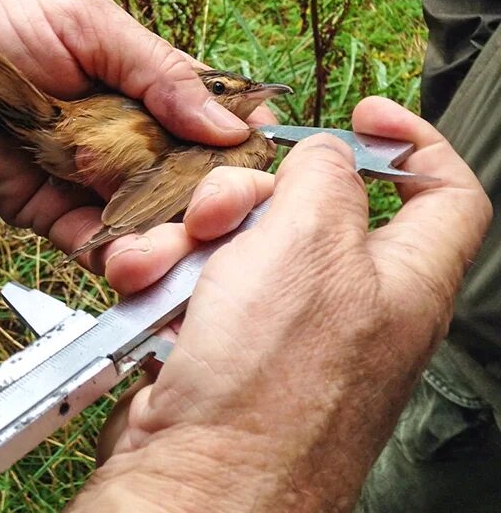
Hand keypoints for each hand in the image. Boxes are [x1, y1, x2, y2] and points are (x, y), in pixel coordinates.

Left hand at [0, 0, 273, 266]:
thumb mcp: (90, 26)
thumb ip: (160, 72)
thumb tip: (228, 123)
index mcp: (147, 89)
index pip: (214, 122)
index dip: (242, 145)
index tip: (261, 165)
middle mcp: (131, 141)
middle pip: (192, 181)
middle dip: (212, 200)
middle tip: (220, 212)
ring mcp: (98, 183)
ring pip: (153, 221)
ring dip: (171, 237)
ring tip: (177, 245)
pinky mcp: (59, 218)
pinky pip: (102, 246)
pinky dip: (120, 257)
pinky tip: (133, 261)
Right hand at [71, 97, 490, 510]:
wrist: (193, 480)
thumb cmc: (268, 388)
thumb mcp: (309, 246)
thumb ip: (325, 178)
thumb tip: (322, 157)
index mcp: (400, 281)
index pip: (444, 195)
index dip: (412, 143)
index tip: (363, 117)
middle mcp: (346, 306)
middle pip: (307, 209)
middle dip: (249, 195)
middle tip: (218, 213)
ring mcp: (280, 329)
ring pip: (238, 242)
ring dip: (190, 238)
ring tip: (164, 266)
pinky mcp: (224, 346)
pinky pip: (197, 283)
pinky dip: (167, 277)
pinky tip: (147, 292)